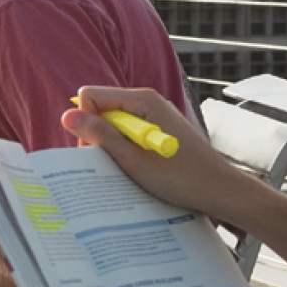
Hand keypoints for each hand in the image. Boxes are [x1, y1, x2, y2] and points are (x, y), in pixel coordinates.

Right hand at [61, 88, 240, 220]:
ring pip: (115, 123)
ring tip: (133, 168)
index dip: (86, 123)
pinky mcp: (160, 128)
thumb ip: (99, 135)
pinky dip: (128, 150)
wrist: (219, 190)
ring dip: (114, 147)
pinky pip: (130, 133)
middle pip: (102, 109)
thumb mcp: (131, 159)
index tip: (97, 151)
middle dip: (99, 136)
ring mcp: (156, 114)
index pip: (91, 96)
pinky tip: (141, 169)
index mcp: (142, 100)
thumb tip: (67, 115)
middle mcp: (148, 101)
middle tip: (116, 164)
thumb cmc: (180, 177)